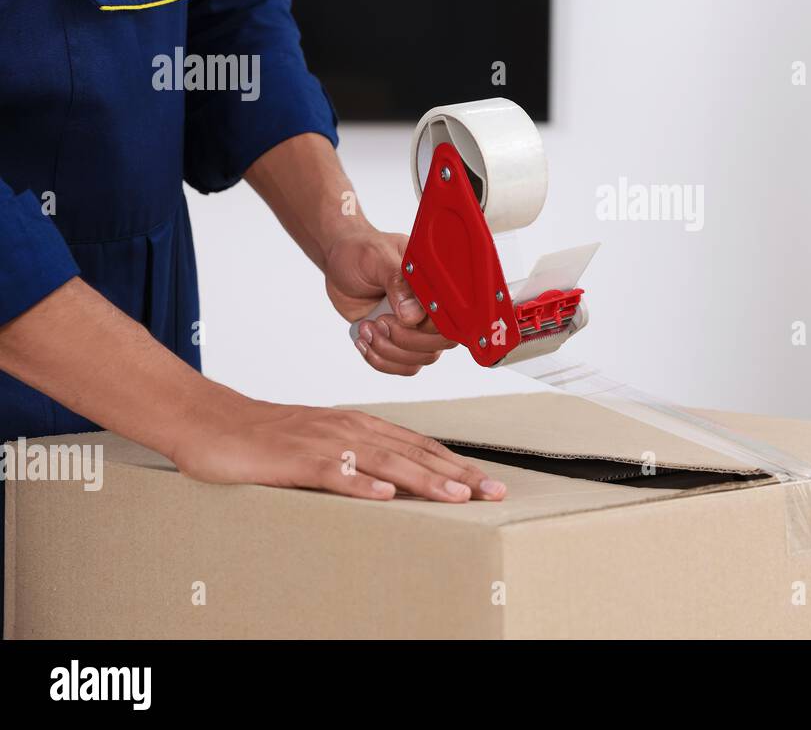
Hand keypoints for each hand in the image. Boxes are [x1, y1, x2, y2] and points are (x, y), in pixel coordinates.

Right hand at [172, 395, 506, 501]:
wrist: (211, 421)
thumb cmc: (267, 436)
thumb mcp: (323, 443)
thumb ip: (359, 457)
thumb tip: (397, 481)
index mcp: (359, 425)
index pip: (420, 444)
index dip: (457, 462)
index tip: (488, 481)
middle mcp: (349, 428)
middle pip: (414, 452)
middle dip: (457, 473)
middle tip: (492, 492)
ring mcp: (323, 442)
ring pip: (384, 461)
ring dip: (424, 479)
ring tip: (456, 496)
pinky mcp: (294, 459)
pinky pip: (333, 473)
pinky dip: (361, 484)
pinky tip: (385, 496)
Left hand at [324, 228, 457, 374]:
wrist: (340, 262)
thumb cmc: (363, 252)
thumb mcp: (378, 259)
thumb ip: (398, 283)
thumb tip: (413, 315)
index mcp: (436, 288)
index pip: (449, 320)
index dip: (426, 327)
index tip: (399, 317)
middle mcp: (431, 311)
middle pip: (437, 346)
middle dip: (403, 341)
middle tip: (379, 322)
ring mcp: (415, 329)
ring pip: (417, 361)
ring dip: (387, 351)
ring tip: (366, 328)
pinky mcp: (396, 342)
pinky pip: (400, 366)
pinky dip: (379, 359)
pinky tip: (362, 339)